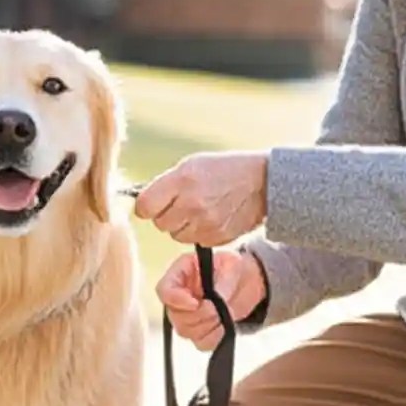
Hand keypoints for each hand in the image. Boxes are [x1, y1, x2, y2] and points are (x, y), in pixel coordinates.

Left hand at [133, 151, 268, 246]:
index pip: (144, 206)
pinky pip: (195, 242)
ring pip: (176, 236)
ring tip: (199, 210)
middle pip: (159, 224)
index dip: (146, 206)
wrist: (262, 183)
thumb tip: (143, 202)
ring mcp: (205, 224)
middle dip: (167, 215)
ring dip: (182, 226)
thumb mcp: (192, 164)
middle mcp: (191, 204)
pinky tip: (211, 218)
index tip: (152, 204)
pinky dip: (199, 233)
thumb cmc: (224, 169)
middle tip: (182, 204)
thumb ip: (166, 184)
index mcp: (182, 180)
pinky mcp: (216, 238)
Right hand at [156, 248, 265, 350]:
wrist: (244, 282)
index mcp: (181, 274)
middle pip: (174, 315)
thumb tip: (217, 298)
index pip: (164, 290)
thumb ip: (222, 280)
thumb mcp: (230, 263)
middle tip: (217, 308)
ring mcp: (187, 316)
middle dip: (199, 315)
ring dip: (208, 326)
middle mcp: (179, 297)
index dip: (176, 300)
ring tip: (224, 314)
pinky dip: (215, 337)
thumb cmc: (231, 267)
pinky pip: (201, 342)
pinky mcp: (199, 331)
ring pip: (185, 331)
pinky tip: (224, 326)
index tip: (196, 303)